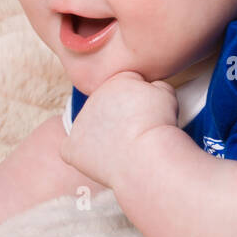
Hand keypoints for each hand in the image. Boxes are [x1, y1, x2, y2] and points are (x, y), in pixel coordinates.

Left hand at [61, 71, 178, 187]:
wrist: (145, 155)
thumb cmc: (159, 127)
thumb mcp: (166, 94)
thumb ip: (154, 85)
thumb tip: (149, 89)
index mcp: (116, 81)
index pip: (127, 85)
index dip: (140, 100)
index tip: (148, 113)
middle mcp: (93, 98)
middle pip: (107, 104)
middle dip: (119, 115)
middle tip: (136, 132)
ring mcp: (79, 122)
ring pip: (91, 125)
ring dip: (102, 133)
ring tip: (124, 148)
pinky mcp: (71, 147)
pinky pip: (69, 146)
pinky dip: (78, 150)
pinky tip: (96, 155)